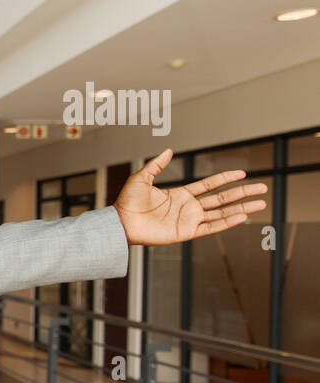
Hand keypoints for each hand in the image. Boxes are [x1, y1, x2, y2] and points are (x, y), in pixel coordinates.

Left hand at [114, 148, 267, 245]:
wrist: (121, 222)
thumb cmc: (128, 202)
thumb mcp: (142, 178)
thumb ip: (157, 165)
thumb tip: (170, 150)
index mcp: (181, 194)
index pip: (210, 185)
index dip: (226, 178)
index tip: (243, 173)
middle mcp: (189, 207)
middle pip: (222, 198)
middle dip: (242, 193)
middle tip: (262, 188)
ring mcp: (189, 220)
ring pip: (221, 213)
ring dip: (241, 208)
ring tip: (261, 203)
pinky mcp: (186, 232)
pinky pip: (211, 227)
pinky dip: (227, 222)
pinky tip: (242, 216)